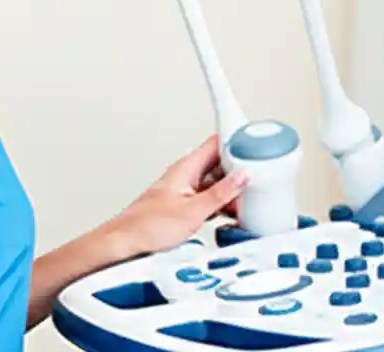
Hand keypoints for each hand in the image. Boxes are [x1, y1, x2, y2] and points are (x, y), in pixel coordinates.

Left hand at [104, 134, 248, 258]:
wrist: (125, 243)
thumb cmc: (147, 226)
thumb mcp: (194, 211)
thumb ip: (221, 194)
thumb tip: (243, 176)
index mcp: (186, 168)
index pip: (216, 142)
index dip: (236, 140)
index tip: (255, 145)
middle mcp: (186, 175)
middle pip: (219, 163)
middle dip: (239, 169)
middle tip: (259, 177)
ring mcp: (185, 190)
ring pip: (215, 182)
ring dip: (231, 190)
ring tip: (248, 200)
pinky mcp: (184, 205)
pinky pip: (209, 198)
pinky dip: (222, 204)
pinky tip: (231, 214)